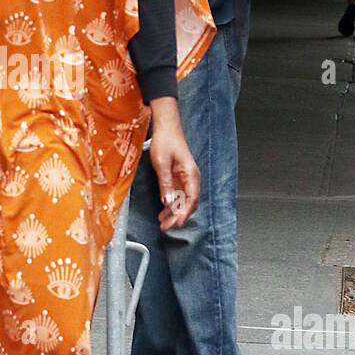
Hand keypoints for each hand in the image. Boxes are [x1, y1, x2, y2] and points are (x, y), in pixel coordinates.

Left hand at [146, 97, 199, 230]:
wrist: (165, 127)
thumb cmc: (166, 141)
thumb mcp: (162, 163)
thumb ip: (165, 183)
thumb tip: (168, 202)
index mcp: (191, 174)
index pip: (192, 199)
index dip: (185, 213)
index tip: (177, 223)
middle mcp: (191, 177)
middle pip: (188, 202)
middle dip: (178, 216)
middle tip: (166, 226)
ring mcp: (185, 177)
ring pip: (182, 200)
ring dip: (174, 211)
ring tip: (163, 222)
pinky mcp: (178, 176)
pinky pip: (177, 194)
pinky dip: (171, 203)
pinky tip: (164, 210)